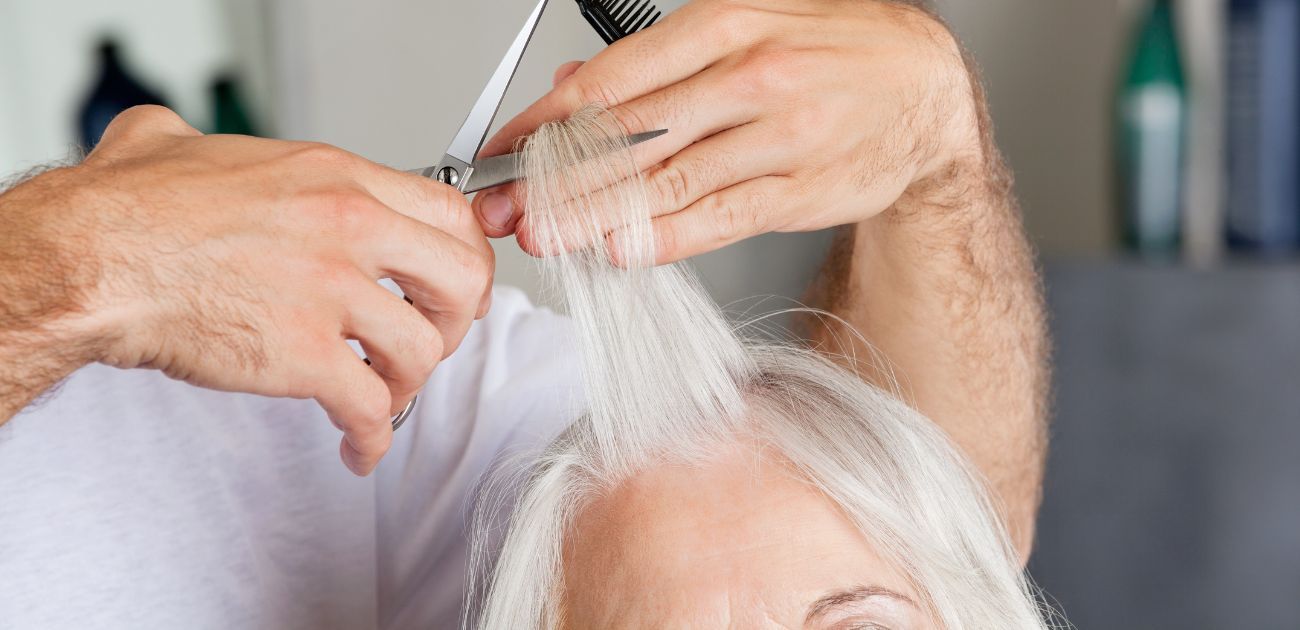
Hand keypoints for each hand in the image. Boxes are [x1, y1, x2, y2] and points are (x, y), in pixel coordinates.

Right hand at [5, 106, 491, 474]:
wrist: (92, 260)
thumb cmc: (130, 209)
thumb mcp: (180, 145)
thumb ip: (205, 143)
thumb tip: (175, 139)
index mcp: (337, 179)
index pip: (449, 214)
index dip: (463, 258)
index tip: (451, 286)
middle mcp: (350, 229)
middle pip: (461, 280)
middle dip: (453, 322)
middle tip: (429, 341)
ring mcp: (332, 293)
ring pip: (422, 351)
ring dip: (408, 384)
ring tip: (383, 397)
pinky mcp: (305, 355)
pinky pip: (370, 407)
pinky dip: (372, 438)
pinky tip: (357, 446)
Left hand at [472, 0, 981, 262]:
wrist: (927, 92)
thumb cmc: (833, 52)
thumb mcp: (751, 24)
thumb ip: (661, 58)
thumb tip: (574, 85)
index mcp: (728, 25)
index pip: (616, 79)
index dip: (549, 121)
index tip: (507, 150)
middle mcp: (752, 78)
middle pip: (631, 135)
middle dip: (557, 178)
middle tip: (509, 208)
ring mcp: (780, 137)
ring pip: (669, 182)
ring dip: (598, 215)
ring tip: (549, 236)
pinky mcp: (802, 190)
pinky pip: (722, 218)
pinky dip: (669, 237)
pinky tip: (624, 248)